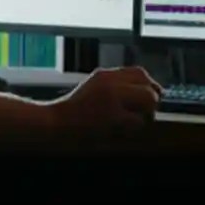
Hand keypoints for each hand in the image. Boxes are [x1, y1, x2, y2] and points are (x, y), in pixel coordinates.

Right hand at [47, 66, 163, 148]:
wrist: (53, 124)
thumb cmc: (72, 113)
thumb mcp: (92, 89)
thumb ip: (115, 87)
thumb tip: (146, 92)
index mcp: (104, 75)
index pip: (140, 73)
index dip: (149, 86)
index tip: (149, 98)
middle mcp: (110, 82)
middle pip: (149, 86)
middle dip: (152, 102)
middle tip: (144, 115)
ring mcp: (112, 98)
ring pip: (148, 102)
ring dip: (144, 117)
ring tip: (130, 124)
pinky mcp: (112, 116)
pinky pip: (138, 121)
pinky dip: (133, 129)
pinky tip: (121, 132)